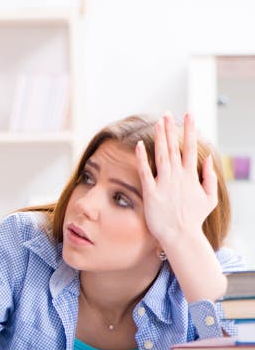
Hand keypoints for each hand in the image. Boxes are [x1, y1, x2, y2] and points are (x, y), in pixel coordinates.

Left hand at [135, 112, 217, 246]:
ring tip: (157, 122)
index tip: (188, 115)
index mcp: (191, 177)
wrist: (181, 236)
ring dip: (159, 138)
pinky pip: (145, 172)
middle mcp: (178, 177)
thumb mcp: (209, 198)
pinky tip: (139, 145)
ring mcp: (164, 184)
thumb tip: (207, 159)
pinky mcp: (151, 192)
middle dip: (170, 129)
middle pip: (174, 148)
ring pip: (161, 155)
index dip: (189, 130)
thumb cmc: (193, 219)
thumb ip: (209, 178)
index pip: (191, 148)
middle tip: (167, 113)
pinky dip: (142, 158)